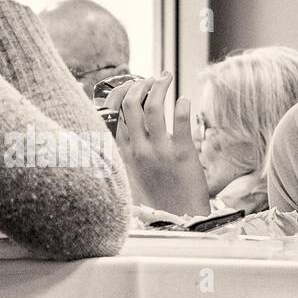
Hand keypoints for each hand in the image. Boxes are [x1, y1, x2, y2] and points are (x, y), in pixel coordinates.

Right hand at [104, 73, 210, 215]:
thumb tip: (128, 122)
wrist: (178, 219)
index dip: (121, 91)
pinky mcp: (183, 155)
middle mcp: (139, 150)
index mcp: (124, 153)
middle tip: (153, 78)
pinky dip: (182, 106)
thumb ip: (127, 149)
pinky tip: (184, 100)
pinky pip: (180, 122)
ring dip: (160, 86)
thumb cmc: (157, 196)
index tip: (132, 84)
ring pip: (154, 107)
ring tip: (167, 78)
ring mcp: (160, 152)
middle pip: (131, 104)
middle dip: (141, 83)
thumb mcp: (132, 173)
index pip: (113, 112)